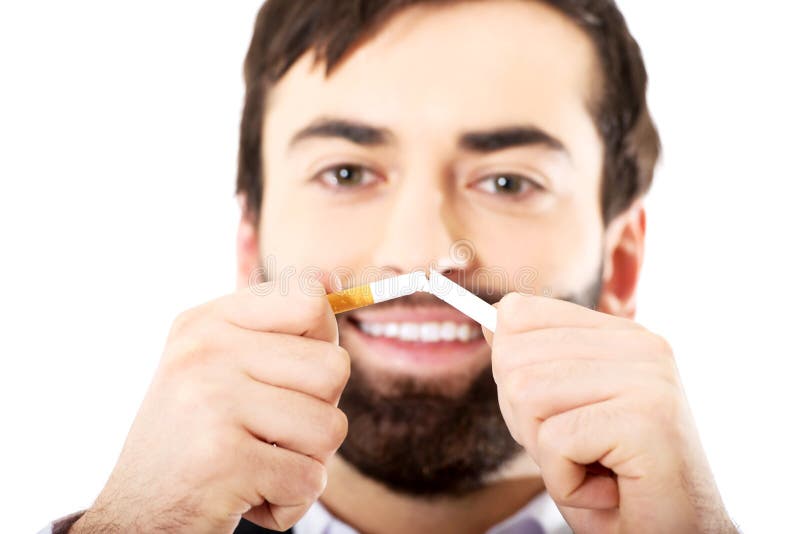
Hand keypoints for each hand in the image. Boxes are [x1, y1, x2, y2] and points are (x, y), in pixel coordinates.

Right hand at [72, 278, 349, 532]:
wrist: (135, 517)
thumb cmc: (194, 438)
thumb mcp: (220, 366)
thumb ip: (276, 324)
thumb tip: (334, 278)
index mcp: (208, 321)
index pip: (311, 297)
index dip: (322, 341)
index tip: (289, 372)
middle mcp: (205, 351)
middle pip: (335, 367)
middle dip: (317, 412)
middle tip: (269, 432)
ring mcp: (212, 401)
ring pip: (331, 427)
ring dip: (307, 461)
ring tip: (258, 463)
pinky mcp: (224, 459)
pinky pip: (310, 478)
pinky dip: (289, 500)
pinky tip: (248, 495)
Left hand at [487, 293, 734, 533]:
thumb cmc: (616, 482)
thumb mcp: (561, 413)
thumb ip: (531, 362)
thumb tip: (489, 318)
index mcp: (619, 334)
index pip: (518, 313)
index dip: (510, 372)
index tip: (552, 414)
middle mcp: (639, 344)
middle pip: (512, 357)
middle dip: (524, 419)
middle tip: (577, 452)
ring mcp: (648, 377)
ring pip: (526, 395)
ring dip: (545, 453)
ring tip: (595, 469)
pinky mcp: (646, 417)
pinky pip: (554, 442)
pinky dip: (566, 482)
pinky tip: (607, 490)